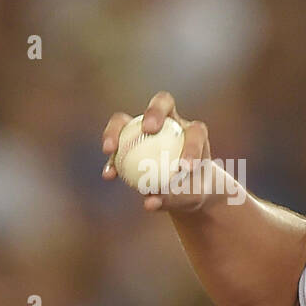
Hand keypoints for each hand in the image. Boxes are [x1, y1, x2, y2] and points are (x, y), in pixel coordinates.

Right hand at [101, 90, 216, 213]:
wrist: (183, 190)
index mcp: (194, 132)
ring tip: (111, 150)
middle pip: (163, 103)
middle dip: (155, 111)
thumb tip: (149, 202)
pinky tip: (109, 175)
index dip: (191, 145)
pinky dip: (112, 159)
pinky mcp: (127, 139)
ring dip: (116, 131)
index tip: (185, 168)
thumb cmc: (192, 192)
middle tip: (148, 129)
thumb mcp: (189, 199)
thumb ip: (173, 199)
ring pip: (126, 120)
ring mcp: (146, 128)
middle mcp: (171, 122)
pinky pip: (116, 143)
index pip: (196, 131)